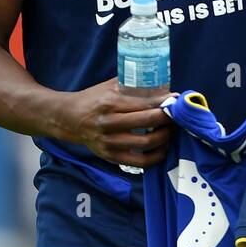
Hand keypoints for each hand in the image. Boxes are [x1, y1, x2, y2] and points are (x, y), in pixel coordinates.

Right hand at [53, 77, 172, 169]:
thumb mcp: (110, 86)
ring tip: (170, 130)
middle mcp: (109, 124)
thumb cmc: (94, 99)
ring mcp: (109, 142)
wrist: (69, 119)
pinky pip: (139, 162)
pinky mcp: (110, 156)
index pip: (144, 104)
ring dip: (164, 137)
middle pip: (147, 123)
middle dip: (167, 119)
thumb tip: (161, 84)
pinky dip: (155, 156)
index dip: (164, 103)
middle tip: (176, 116)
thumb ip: (132, 84)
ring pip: (145, 144)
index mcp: (110, 103)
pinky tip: (162, 147)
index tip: (176, 101)